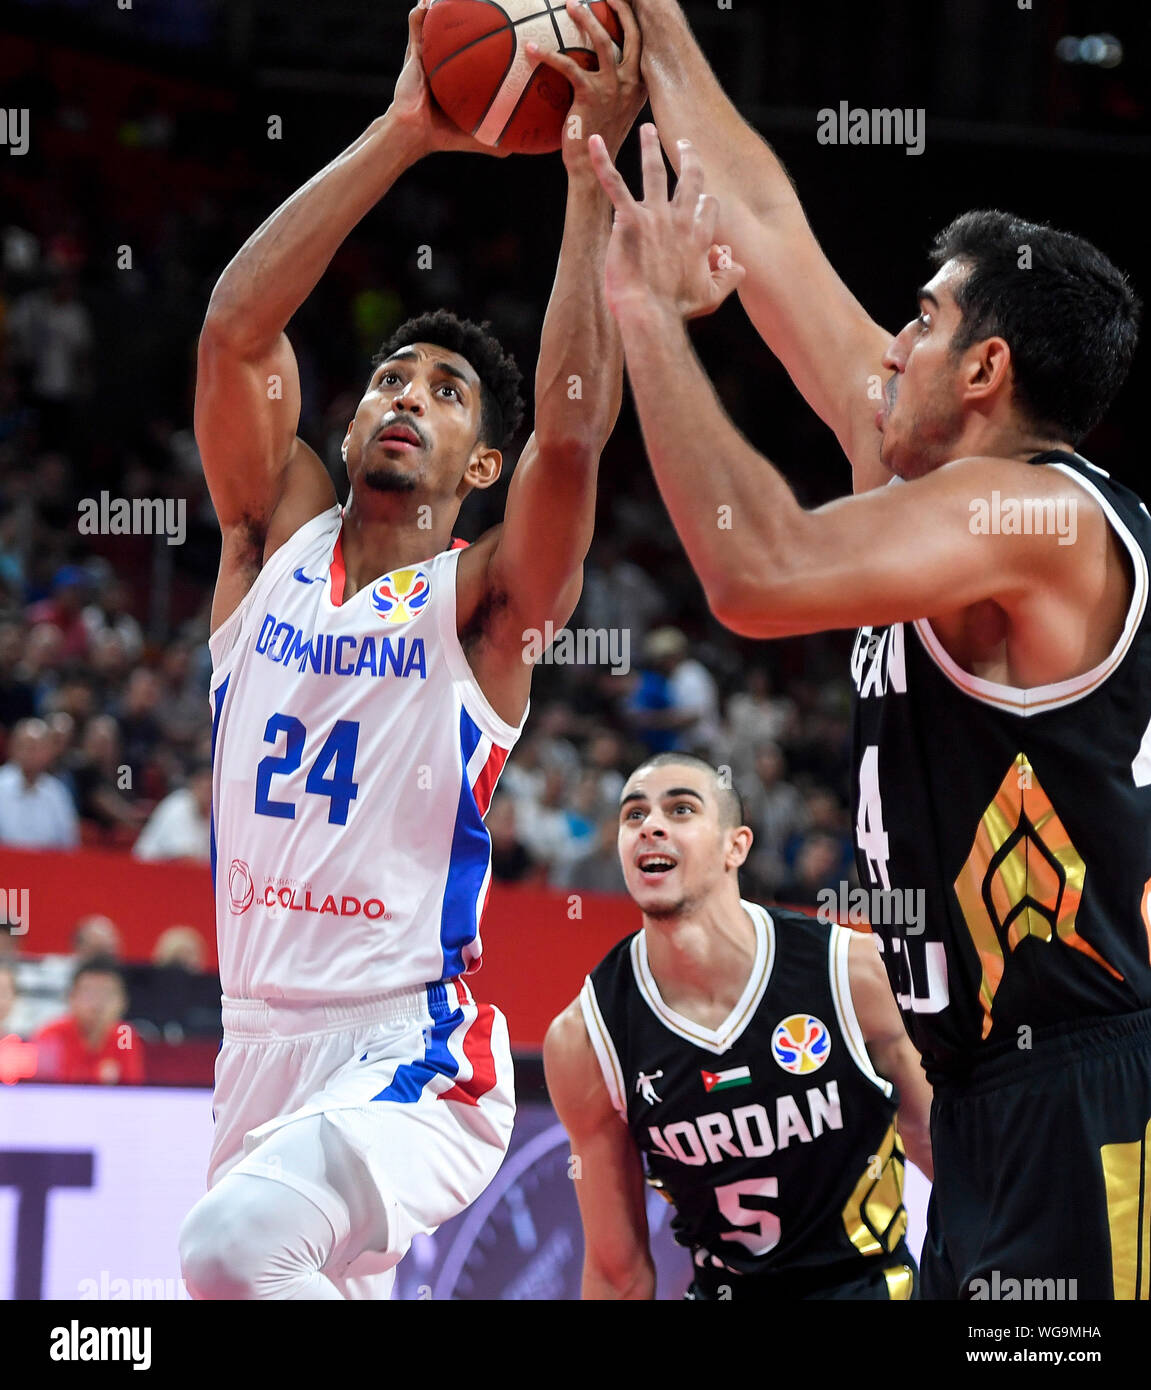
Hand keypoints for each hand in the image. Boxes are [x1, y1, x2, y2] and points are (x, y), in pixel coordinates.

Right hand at [388, 1, 512, 157]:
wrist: (414, 132)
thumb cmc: (441, 135)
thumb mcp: (473, 137)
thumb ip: (493, 142)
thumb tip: (516, 151)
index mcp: (458, 80)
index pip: (475, 57)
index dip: (487, 45)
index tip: (504, 33)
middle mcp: (444, 65)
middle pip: (457, 36)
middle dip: (466, 20)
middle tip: (482, 6)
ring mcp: (428, 57)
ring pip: (435, 26)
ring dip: (441, 9)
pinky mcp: (413, 54)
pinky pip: (416, 27)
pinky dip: (419, 14)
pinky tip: (426, 2)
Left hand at [528, 0, 646, 165]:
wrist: (594, 169)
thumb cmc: (600, 141)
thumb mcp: (617, 111)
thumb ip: (616, 87)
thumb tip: (600, 68)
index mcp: (640, 86)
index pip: (641, 42)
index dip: (631, 18)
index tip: (619, 1)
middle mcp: (630, 83)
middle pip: (629, 33)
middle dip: (618, 7)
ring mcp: (612, 89)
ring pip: (602, 41)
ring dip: (586, 18)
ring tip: (569, 4)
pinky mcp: (590, 96)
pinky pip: (568, 66)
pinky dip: (548, 56)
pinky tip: (532, 49)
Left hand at [589, 124, 746, 319]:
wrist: (652, 315)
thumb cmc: (678, 309)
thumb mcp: (713, 296)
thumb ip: (729, 278)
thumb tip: (739, 265)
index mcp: (699, 236)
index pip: (708, 206)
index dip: (706, 204)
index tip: (702, 205)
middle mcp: (680, 220)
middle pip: (690, 179)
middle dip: (689, 159)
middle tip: (684, 144)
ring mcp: (655, 216)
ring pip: (654, 171)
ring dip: (650, 147)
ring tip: (647, 130)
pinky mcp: (630, 219)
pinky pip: (614, 183)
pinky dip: (602, 162)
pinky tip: (592, 142)